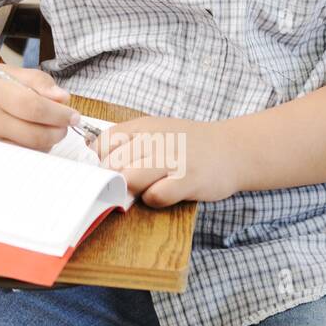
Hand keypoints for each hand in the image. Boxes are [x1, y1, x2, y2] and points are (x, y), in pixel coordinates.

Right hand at [0, 61, 80, 150]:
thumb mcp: (6, 70)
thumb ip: (37, 81)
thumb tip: (63, 98)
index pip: (35, 108)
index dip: (59, 115)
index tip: (73, 115)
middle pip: (34, 135)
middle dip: (57, 132)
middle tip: (63, 124)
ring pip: (27, 151)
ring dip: (45, 143)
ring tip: (45, 129)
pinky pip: (13, 156)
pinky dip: (28, 150)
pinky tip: (29, 138)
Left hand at [92, 116, 242, 207]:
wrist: (233, 149)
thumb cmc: (188, 144)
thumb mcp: (155, 131)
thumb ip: (127, 142)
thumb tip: (92, 158)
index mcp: (143, 126)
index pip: (103, 143)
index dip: (97, 162)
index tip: (100, 173)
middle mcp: (155, 139)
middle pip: (113, 163)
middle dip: (111, 179)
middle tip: (119, 187)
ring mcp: (172, 159)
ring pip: (130, 178)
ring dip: (130, 189)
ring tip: (140, 190)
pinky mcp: (188, 179)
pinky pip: (156, 195)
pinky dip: (154, 199)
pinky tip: (161, 194)